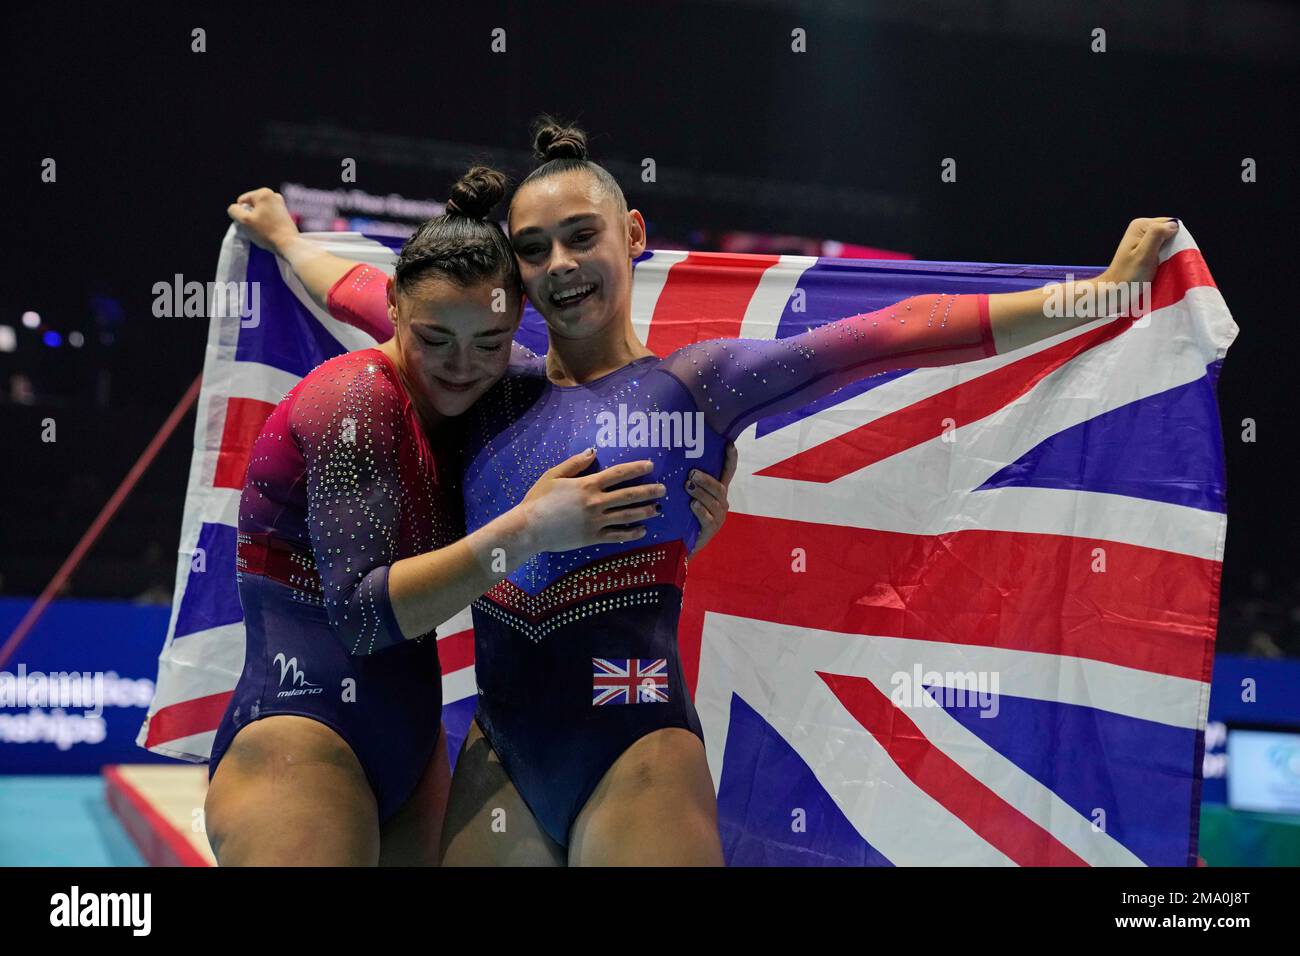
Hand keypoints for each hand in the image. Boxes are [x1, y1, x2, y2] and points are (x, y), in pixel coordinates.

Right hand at [227, 187, 299, 252]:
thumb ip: (234, 211)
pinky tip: (270, 230)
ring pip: (259, 211)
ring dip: (257, 220)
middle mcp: (273, 194)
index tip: (251, 223)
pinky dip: (266, 222)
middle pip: (251, 205)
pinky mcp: (284, 213)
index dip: (242, 214)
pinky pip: (268, 215)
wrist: (288, 244)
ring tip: (263, 230)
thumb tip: (235, 208)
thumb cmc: (266, 232)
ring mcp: (280, 203)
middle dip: (250, 216)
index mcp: (263, 192)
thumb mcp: (244, 221)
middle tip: (257, 227)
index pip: (241, 202)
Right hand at [518, 450, 664, 551]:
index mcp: (588, 484)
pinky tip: (642, 531)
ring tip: (658, 509)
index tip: (651, 465)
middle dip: (649, 491)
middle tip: (663, 489)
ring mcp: (596, 521)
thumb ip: (575, 463)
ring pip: (627, 515)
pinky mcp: (593, 537)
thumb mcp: (553, 475)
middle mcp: (596, 502)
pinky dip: (632, 533)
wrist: (529, 528)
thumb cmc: (538, 500)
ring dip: (645, 511)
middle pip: (629, 495)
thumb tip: (593, 451)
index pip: (619, 474)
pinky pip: (618, 535)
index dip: (636, 468)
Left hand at [687, 442, 737, 554]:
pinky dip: (701, 511)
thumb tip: (674, 459)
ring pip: (715, 502)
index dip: (730, 459)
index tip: (730, 444)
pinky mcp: (710, 531)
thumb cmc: (682, 516)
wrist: (679, 545)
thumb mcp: (684, 495)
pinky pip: (708, 519)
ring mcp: (717, 518)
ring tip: (688, 486)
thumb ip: (686, 481)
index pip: (727, 472)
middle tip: (692, 473)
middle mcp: (720, 503)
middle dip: (707, 479)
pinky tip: (693, 505)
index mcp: (716, 493)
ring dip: (702, 492)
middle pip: (720, 487)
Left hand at [1099, 217, 1179, 287]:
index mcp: (1141, 225)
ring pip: (1168, 241)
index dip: (1175, 238)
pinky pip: (1163, 248)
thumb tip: (1173, 225)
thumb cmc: (1128, 275)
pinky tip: (1160, 265)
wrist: (1116, 289)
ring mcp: (1143, 238)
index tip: (1168, 253)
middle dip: (1172, 244)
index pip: (1171, 224)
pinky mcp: (1145, 248)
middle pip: (1170, 231)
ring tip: (1163, 263)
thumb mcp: (1144, 254)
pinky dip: (1165, 256)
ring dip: (1170, 251)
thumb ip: (1157, 235)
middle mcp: (1142, 228)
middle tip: (1166, 260)